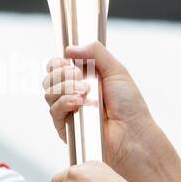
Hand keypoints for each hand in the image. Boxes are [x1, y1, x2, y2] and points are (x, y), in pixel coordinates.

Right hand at [41, 42, 155, 177]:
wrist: (132, 132)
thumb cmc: (129, 105)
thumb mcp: (116, 70)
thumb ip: (95, 52)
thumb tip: (69, 48)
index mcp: (84, 79)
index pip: (58, 67)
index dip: (58, 62)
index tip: (67, 60)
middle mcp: (73, 94)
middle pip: (50, 78)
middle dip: (62, 73)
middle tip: (80, 77)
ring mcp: (68, 111)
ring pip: (48, 92)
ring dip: (65, 87)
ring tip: (85, 91)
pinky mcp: (66, 127)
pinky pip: (53, 110)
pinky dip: (63, 102)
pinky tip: (78, 103)